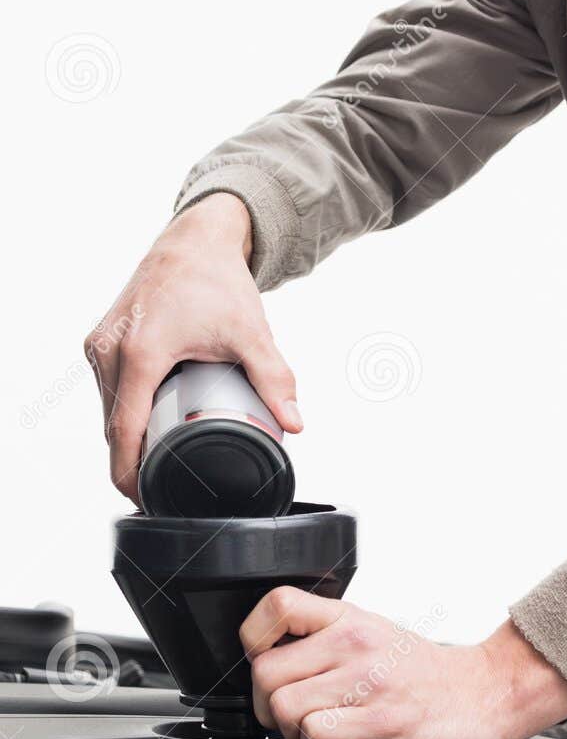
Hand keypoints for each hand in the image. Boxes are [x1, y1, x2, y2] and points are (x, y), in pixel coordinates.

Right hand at [83, 192, 302, 504]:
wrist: (195, 240)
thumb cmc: (217, 280)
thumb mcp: (250, 332)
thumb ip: (274, 379)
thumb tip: (294, 424)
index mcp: (140, 353)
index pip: (123, 433)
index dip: (130, 475)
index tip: (145, 499)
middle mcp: (110, 349)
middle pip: (112, 427)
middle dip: (130, 462)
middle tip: (159, 488)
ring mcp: (100, 344)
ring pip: (107, 409)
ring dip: (125, 437)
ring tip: (153, 462)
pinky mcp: (100, 340)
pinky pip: (106, 389)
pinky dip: (122, 410)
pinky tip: (142, 426)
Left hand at [239, 588, 566, 738]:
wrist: (481, 693)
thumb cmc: (423, 670)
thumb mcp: (373, 632)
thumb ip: (325, 636)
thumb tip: (269, 656)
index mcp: (349, 618)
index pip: (277, 604)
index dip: (253, 634)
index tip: (260, 656)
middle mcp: (354, 643)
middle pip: (265, 670)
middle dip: (266, 702)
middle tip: (288, 712)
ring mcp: (367, 681)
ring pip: (283, 706)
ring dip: (289, 729)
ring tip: (314, 729)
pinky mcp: (379, 720)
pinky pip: (314, 734)